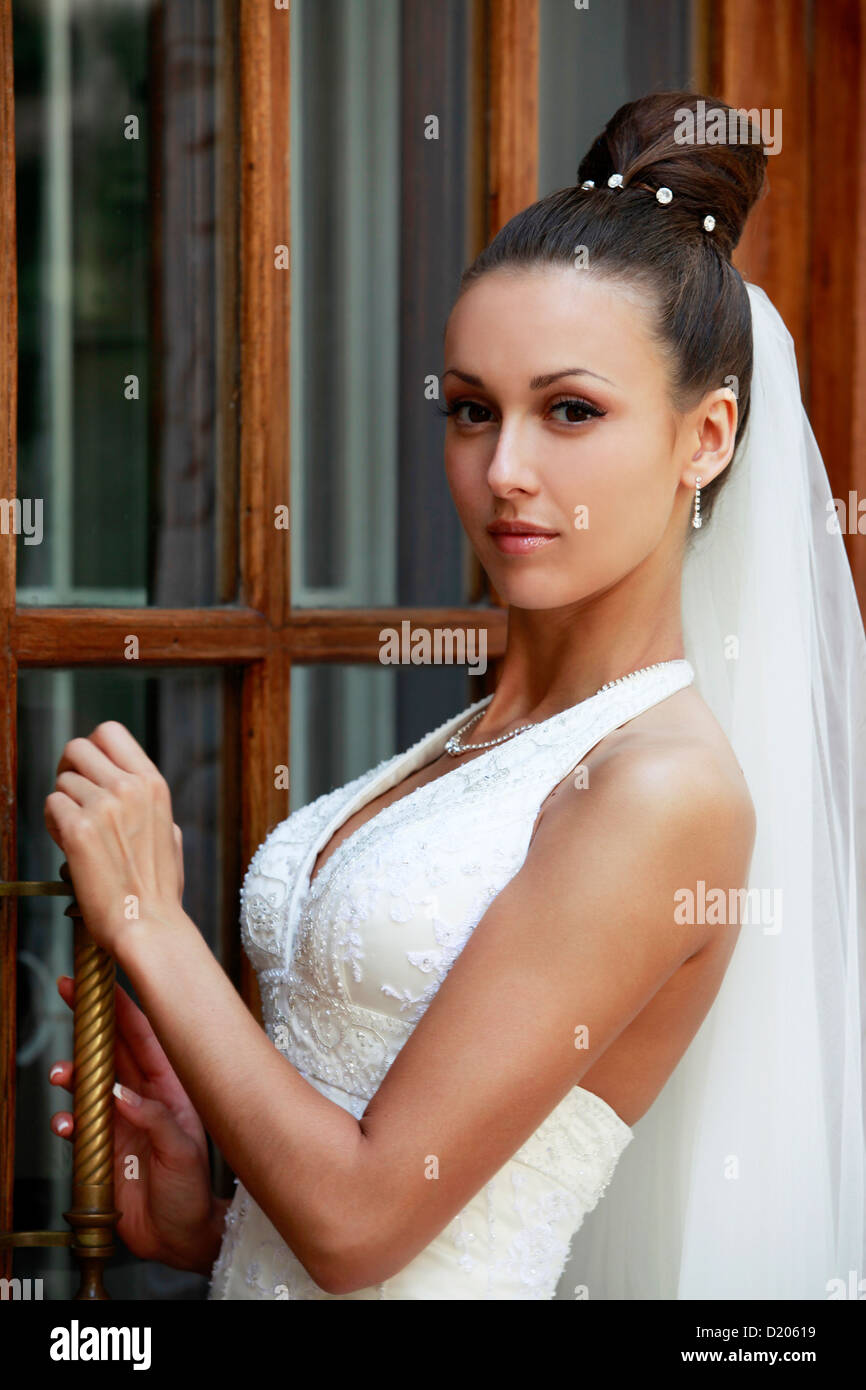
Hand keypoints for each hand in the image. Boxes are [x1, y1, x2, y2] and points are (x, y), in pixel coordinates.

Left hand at [44, 721, 185, 955]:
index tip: (88, 771)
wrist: (147, 924)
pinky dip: (54, 824)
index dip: (92, 748)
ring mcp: (103, 808)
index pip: (110, 732)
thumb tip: (126, 784)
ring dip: (62, 805)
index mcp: (153, 784)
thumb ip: (147, 802)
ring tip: (76, 833)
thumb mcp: (168, 831)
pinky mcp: (78, 831)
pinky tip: (69, 845)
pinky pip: (51, 806)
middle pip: (78, 748)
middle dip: (68, 770)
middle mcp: (128, 788)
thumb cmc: (157, 887)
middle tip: (72, 796)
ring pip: (61, 783)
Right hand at [49, 974, 227, 1274]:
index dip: (122, 1004)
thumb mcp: (182, 1152)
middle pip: (110, 1047)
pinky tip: (66, 1125)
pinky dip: (67, 1120)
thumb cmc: (193, 1193)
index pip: (143, 1034)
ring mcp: (120, 1120)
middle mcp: (143, 1096)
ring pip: (89, 1083)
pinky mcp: (102, 1148)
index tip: (103, 978)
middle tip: (66, 993)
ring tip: (60, 1075)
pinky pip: (78, 1124)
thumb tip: (120, 1096)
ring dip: (72, 1074)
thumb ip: (153, 1120)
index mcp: (170, 1085)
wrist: (181, 1238)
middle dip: (88, 1020)